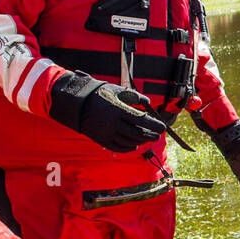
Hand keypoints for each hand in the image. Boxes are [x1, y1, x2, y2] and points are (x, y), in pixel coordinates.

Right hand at [48, 71, 166, 151]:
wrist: (77, 103)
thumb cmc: (100, 94)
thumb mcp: (118, 91)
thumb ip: (135, 97)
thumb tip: (148, 104)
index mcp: (119, 110)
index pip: (142, 121)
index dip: (154, 125)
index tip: (162, 127)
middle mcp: (114, 124)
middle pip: (137, 134)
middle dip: (150, 135)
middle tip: (157, 135)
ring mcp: (107, 134)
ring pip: (129, 142)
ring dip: (140, 142)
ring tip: (147, 138)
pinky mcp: (101, 140)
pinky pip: (118, 147)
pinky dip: (128, 148)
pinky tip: (134, 146)